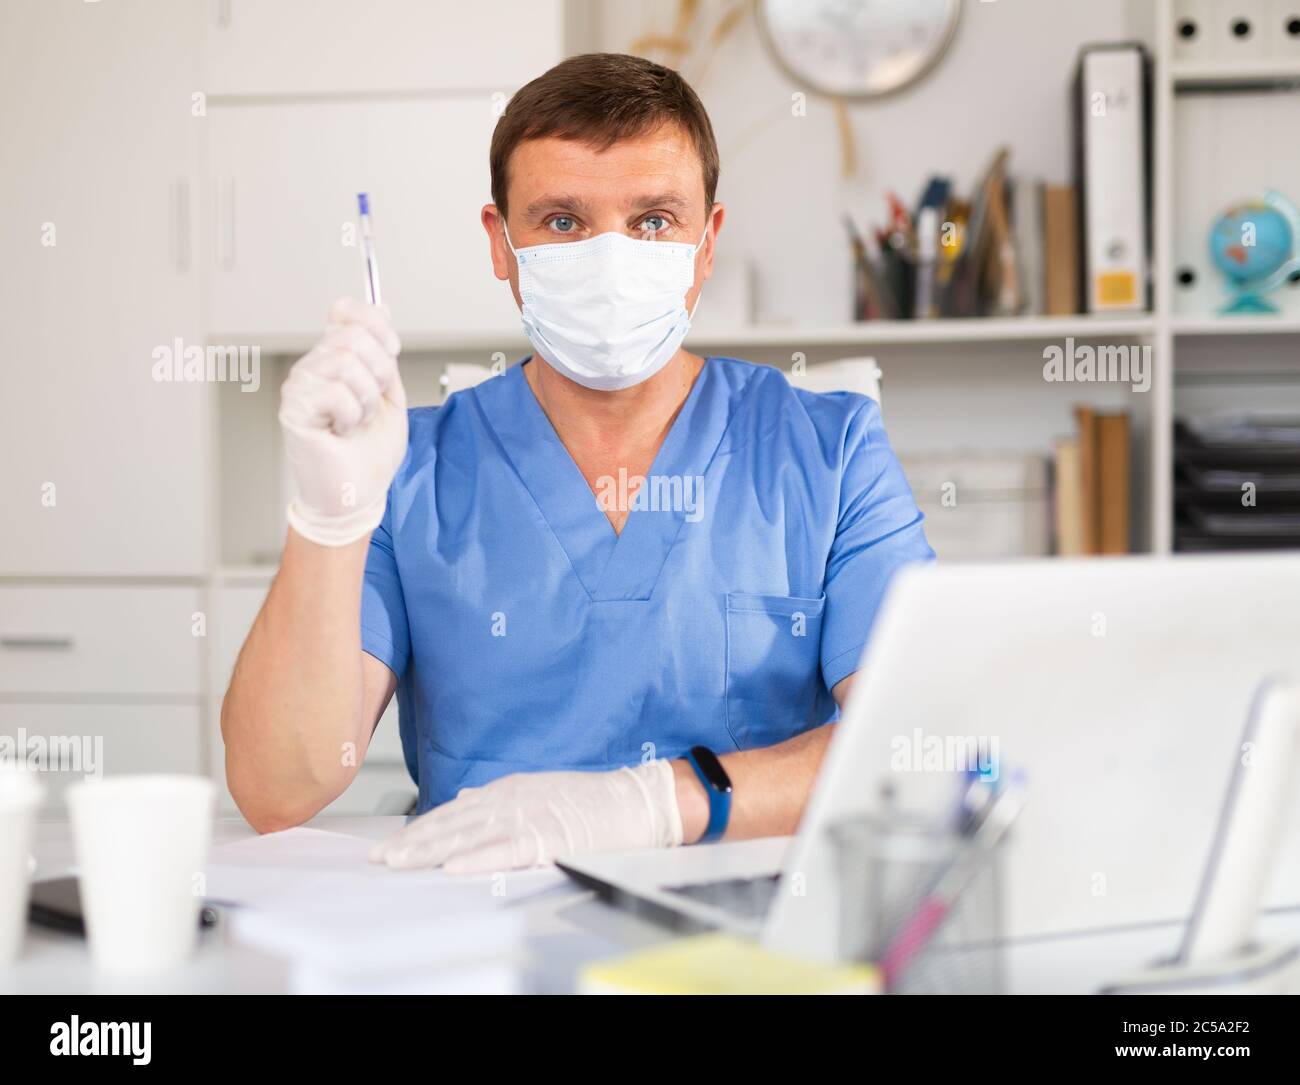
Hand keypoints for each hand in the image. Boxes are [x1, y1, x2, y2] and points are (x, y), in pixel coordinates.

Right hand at [279, 298, 407, 546]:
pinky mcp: (294, 407)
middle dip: (379, 371)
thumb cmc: (370, 452)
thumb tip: (382, 307)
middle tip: (372, 403)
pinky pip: (336, 392)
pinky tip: (341, 431)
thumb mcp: (390, 394)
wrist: (358, 493)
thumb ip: (385, 353)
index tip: (391, 352)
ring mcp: (300, 385)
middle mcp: (314, 366)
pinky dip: (351, 416)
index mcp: (335, 358)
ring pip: (345, 362)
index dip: (376, 325)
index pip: (346, 311)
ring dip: (366, 399)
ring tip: (357, 421)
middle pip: (352, 334)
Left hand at [369, 761, 683, 873]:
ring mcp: (528, 817)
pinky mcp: (548, 837)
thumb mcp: (538, 790)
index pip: (452, 813)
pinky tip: (453, 868)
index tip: (390, 846)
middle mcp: (511, 800)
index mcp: (507, 791)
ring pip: (469, 836)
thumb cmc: (590, 802)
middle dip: (412, 842)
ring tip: (400, 862)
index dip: (418, 830)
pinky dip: (477, 859)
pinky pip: (505, 851)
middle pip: (452, 824)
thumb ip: (498, 798)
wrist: (634, 800)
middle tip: (379, 858)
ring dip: (431, 850)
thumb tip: (464, 801)